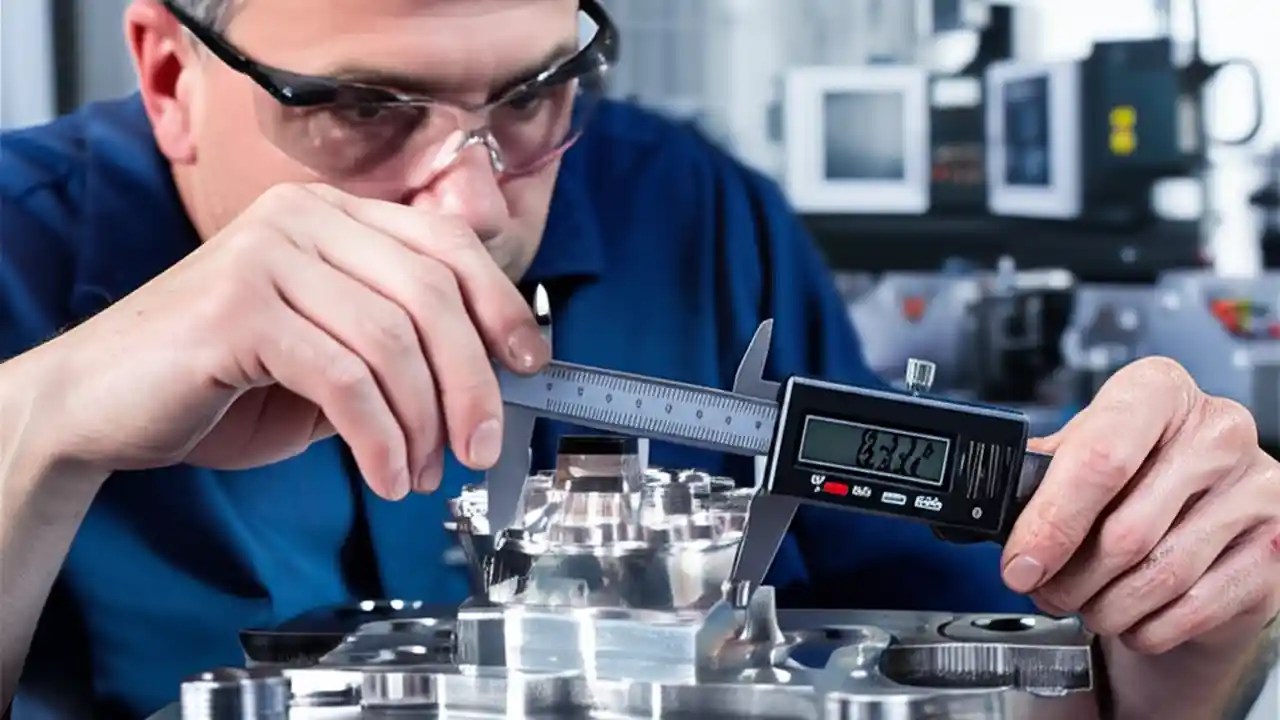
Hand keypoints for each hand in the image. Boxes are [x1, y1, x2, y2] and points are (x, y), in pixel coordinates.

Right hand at [25, 183, 549, 498]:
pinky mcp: (236, 309)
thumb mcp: (334, 351)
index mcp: (333, 215)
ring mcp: (266, 255)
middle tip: (483, 448)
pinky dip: (381, 438)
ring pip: (394, 341)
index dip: (500, 306)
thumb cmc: (225, 381)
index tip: (530, 365)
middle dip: (473, 382)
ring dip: (425, 423)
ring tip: (424, 474)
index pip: (447, 246)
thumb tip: (494, 370)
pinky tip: (387, 475)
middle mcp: (302, 218)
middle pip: (432, 295)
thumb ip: (399, 342)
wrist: (103, 403)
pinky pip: (344, 378)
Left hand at [1002, 356, 1279, 654]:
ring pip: (1157, 576)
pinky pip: (1193, 608)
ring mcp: (1257, 489)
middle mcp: (1217, 432)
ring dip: (1105, 606)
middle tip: (1044, 590)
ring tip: (1085, 603)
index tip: (1020, 563)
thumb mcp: (1086, 456)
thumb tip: (995, 513)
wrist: (1209, 524)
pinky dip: (1147, 626)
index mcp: (1158, 391)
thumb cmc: (1138, 481)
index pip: (1099, 457)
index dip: (1052, 520)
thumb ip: (1043, 475)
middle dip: (1069, 577)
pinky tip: (1132, 616)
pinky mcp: (1275, 547)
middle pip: (1124, 530)